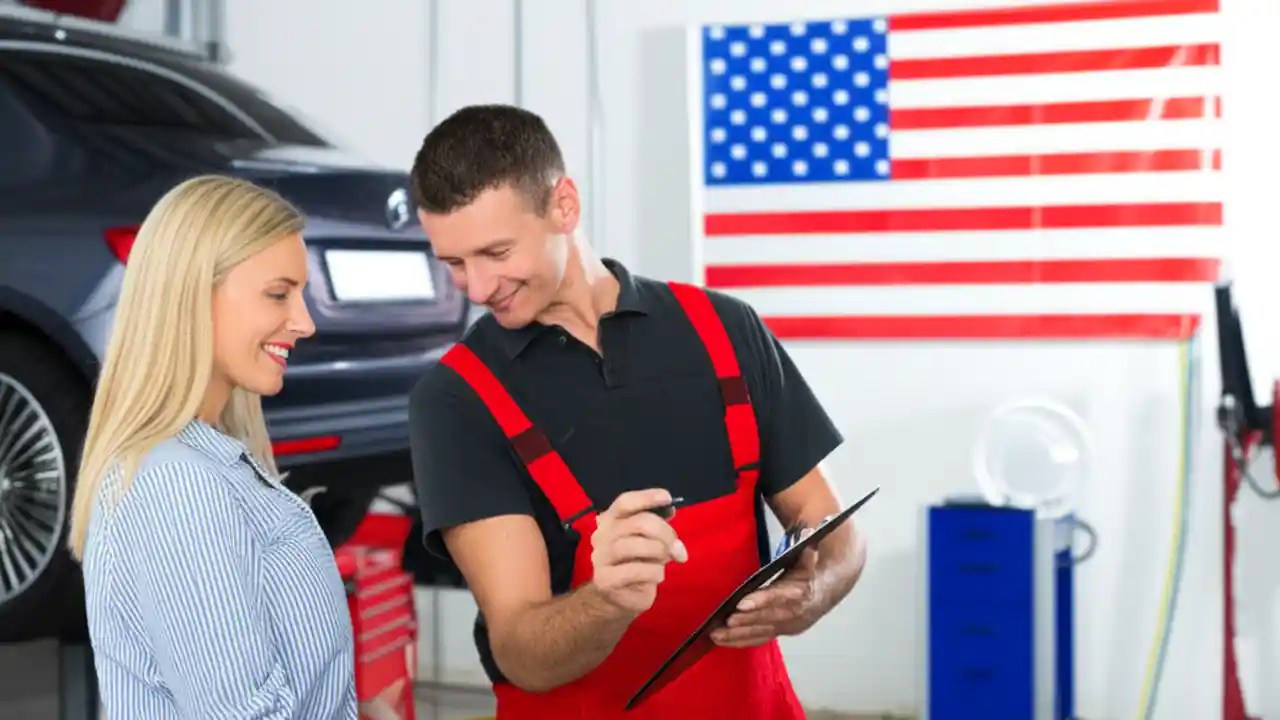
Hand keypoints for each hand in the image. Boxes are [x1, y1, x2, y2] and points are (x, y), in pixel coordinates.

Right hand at [588, 489, 688, 615]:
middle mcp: (601, 535)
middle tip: (676, 547)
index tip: (668, 498)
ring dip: (658, 552)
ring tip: (666, 560)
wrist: (618, 598)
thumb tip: (670, 510)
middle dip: (664, 533)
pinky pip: (635, 571)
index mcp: (611, 520)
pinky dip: (654, 572)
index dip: (646, 497)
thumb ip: (657, 524)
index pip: (625, 502)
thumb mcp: (649, 540)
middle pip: (636, 523)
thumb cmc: (636, 563)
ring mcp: (600, 558)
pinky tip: (658, 576)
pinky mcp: (604, 580)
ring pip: (633, 545)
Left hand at [711, 530, 819, 647]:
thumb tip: (807, 533)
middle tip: (724, 622)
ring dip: (738, 636)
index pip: (777, 598)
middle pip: (766, 619)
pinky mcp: (778, 633)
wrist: (823, 595)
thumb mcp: (807, 560)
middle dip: (745, 622)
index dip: (760, 601)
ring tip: (715, 635)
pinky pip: (758, 640)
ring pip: (760, 633)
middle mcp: (793, 613)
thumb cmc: (807, 574)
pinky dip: (740, 642)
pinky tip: (723, 642)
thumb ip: (805, 550)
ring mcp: (785, 626)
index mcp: (799, 593)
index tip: (741, 604)